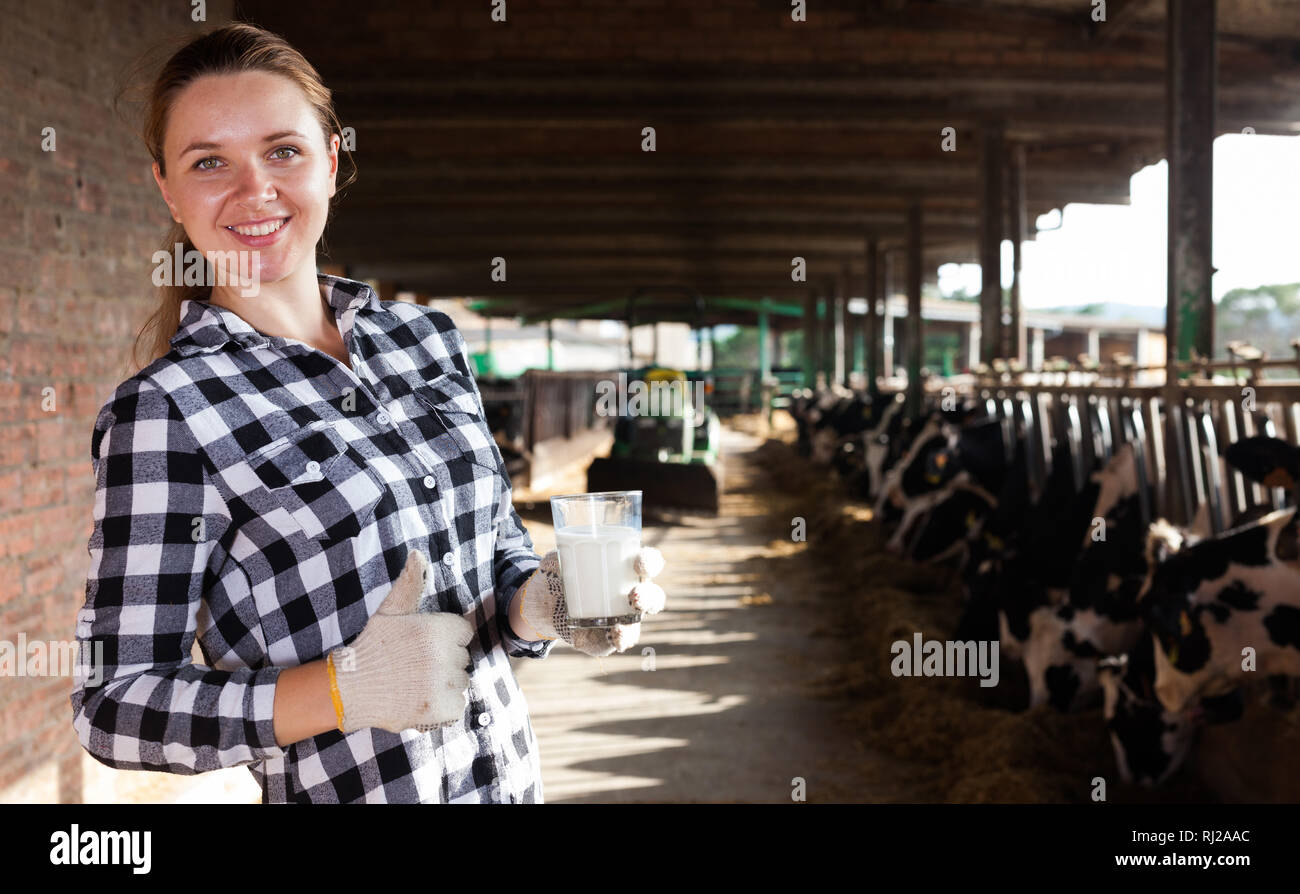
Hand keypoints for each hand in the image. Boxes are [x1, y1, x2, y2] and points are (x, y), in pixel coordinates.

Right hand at [329, 550, 474, 732]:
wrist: (350, 688)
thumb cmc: (373, 646)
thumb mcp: (390, 611)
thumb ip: (410, 583)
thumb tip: (417, 553)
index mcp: (437, 629)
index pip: (462, 633)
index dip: (446, 638)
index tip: (425, 645)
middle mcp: (443, 655)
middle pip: (462, 658)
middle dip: (445, 661)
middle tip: (417, 665)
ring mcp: (442, 684)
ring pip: (461, 682)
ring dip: (445, 684)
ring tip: (417, 682)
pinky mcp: (440, 709)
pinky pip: (458, 705)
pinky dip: (445, 706)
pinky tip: (422, 698)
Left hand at [518, 546, 666, 656]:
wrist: (544, 601)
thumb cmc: (561, 571)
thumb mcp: (559, 556)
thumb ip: (561, 554)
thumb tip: (559, 554)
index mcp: (627, 570)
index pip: (649, 563)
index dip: (650, 562)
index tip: (639, 562)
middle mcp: (631, 596)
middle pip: (651, 598)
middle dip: (647, 598)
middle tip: (634, 596)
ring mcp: (620, 620)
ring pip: (636, 625)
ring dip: (632, 626)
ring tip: (620, 626)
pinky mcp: (604, 639)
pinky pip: (615, 643)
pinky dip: (617, 640)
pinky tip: (614, 637)